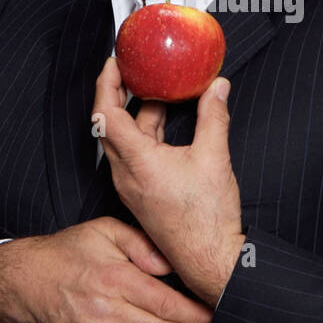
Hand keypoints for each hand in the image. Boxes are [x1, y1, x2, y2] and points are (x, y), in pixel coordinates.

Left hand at [93, 56, 245, 305]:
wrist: (209, 259)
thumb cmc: (207, 218)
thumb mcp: (214, 156)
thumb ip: (214, 115)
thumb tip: (217, 88)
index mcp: (137, 162)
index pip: (106, 113)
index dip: (106, 83)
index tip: (114, 62)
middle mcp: (126, 174)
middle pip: (109, 124)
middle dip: (118, 93)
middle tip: (131, 70)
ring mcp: (132, 186)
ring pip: (124, 140)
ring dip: (136, 114)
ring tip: (156, 92)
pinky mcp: (141, 194)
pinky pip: (134, 155)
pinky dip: (145, 134)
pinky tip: (166, 126)